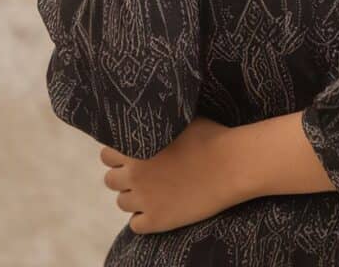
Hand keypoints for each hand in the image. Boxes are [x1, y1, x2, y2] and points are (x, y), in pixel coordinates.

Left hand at [100, 115, 238, 233]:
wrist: (232, 164)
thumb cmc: (211, 136)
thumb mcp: (180, 120)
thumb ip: (158, 123)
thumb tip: (151, 114)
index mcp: (136, 148)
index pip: (106, 154)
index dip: (119, 154)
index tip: (132, 154)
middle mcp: (134, 175)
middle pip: (111, 180)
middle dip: (125, 176)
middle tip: (144, 173)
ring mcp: (145, 200)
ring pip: (123, 203)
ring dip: (134, 196)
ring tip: (154, 190)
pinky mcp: (157, 220)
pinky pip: (136, 224)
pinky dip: (144, 217)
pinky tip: (159, 207)